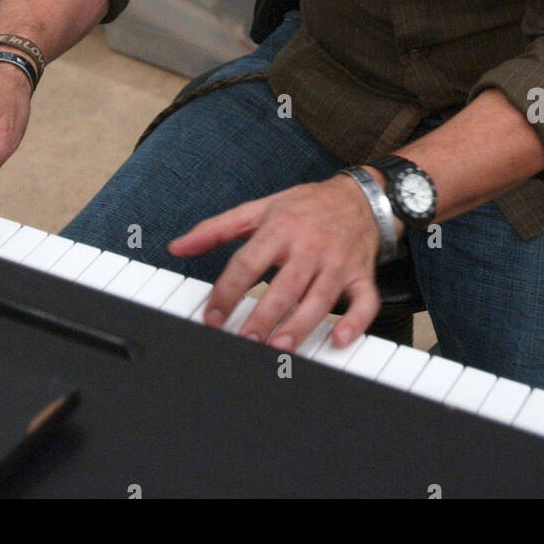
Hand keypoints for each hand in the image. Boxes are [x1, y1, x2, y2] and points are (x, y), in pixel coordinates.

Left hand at [168, 174, 384, 351]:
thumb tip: (178, 246)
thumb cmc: (305, 206)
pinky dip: (355, 321)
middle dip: (265, 315)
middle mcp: (309, 246)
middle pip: (285, 285)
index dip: (228, 290)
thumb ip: (216, 229)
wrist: (358, 197)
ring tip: (279, 346)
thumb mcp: (258, 209)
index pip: (248, 262)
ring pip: (320, 298)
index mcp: (280, 227)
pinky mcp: (361, 275)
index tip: (213, 316)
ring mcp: (337, 262)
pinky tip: (339, 338)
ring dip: (300, 324)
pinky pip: (364, 302)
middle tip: (246, 340)